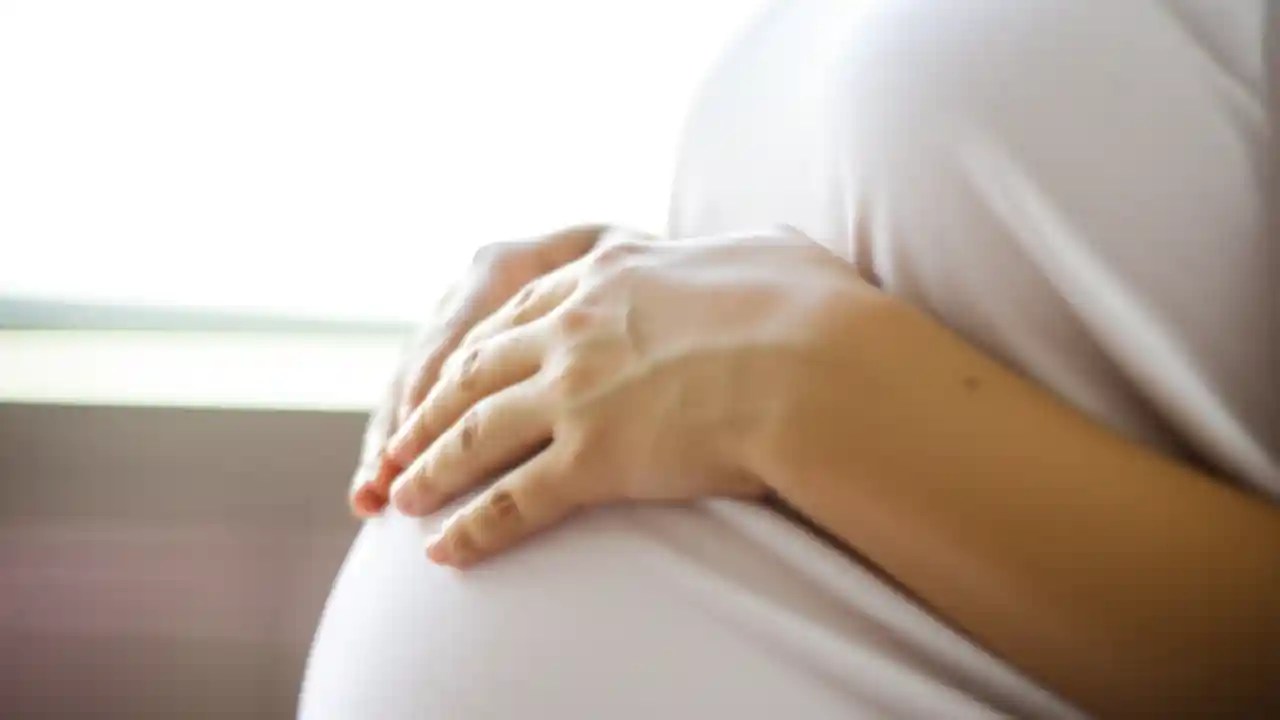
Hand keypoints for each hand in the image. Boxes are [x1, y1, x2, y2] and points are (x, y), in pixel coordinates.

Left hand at [385, 226, 879, 565]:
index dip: (477, 346)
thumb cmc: (815, 307)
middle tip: (400, 440)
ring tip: (399, 497)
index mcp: (610, 271)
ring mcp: (576, 394)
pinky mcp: (591, 461)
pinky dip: (472, 529)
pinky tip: (442, 553)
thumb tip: (750, 254)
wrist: (819, 369)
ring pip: (474, 433)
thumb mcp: (767, 250)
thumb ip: (730, 253)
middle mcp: (575, 329)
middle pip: (476, 370)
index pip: (519, 310)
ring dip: (431, 468)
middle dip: (432, 408)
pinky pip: (512, 501)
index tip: (453, 373)